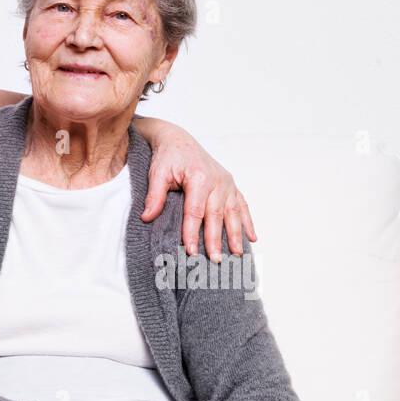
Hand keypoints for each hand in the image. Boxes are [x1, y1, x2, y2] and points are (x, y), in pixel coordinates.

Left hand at [140, 127, 256, 261]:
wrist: (178, 139)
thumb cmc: (168, 156)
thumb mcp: (157, 173)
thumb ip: (154, 196)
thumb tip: (147, 218)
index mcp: (199, 177)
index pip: (195, 211)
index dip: (192, 232)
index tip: (190, 251)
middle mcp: (217, 180)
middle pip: (216, 215)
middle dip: (216, 239)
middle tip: (215, 260)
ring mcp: (226, 182)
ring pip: (233, 212)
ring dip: (236, 234)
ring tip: (237, 254)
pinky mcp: (230, 184)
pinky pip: (242, 204)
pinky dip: (248, 221)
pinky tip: (252, 238)